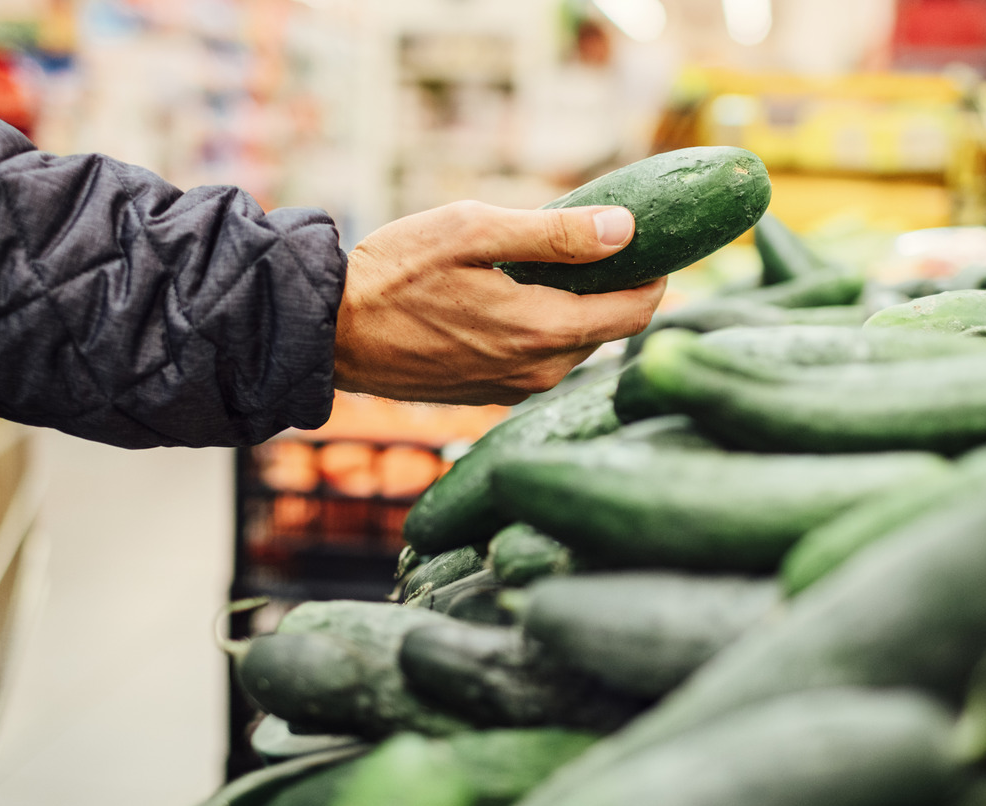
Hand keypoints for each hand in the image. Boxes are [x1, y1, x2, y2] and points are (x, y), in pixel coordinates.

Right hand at [334, 200, 665, 404]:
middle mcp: (538, 372)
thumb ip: (555, 234)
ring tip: (545, 265)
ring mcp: (513, 390)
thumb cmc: (395, 272)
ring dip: (574, 307)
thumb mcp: (474, 231)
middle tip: (595, 243)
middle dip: (613, 288)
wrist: (329, 332)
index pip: (636, 313)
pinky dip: (542, 328)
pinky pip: (539, 360)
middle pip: (608, 330)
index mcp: (544, 330)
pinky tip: (512, 297)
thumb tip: (625, 230)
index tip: (652, 244)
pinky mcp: (489, 395)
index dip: (655, 277)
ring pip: (574, 346)